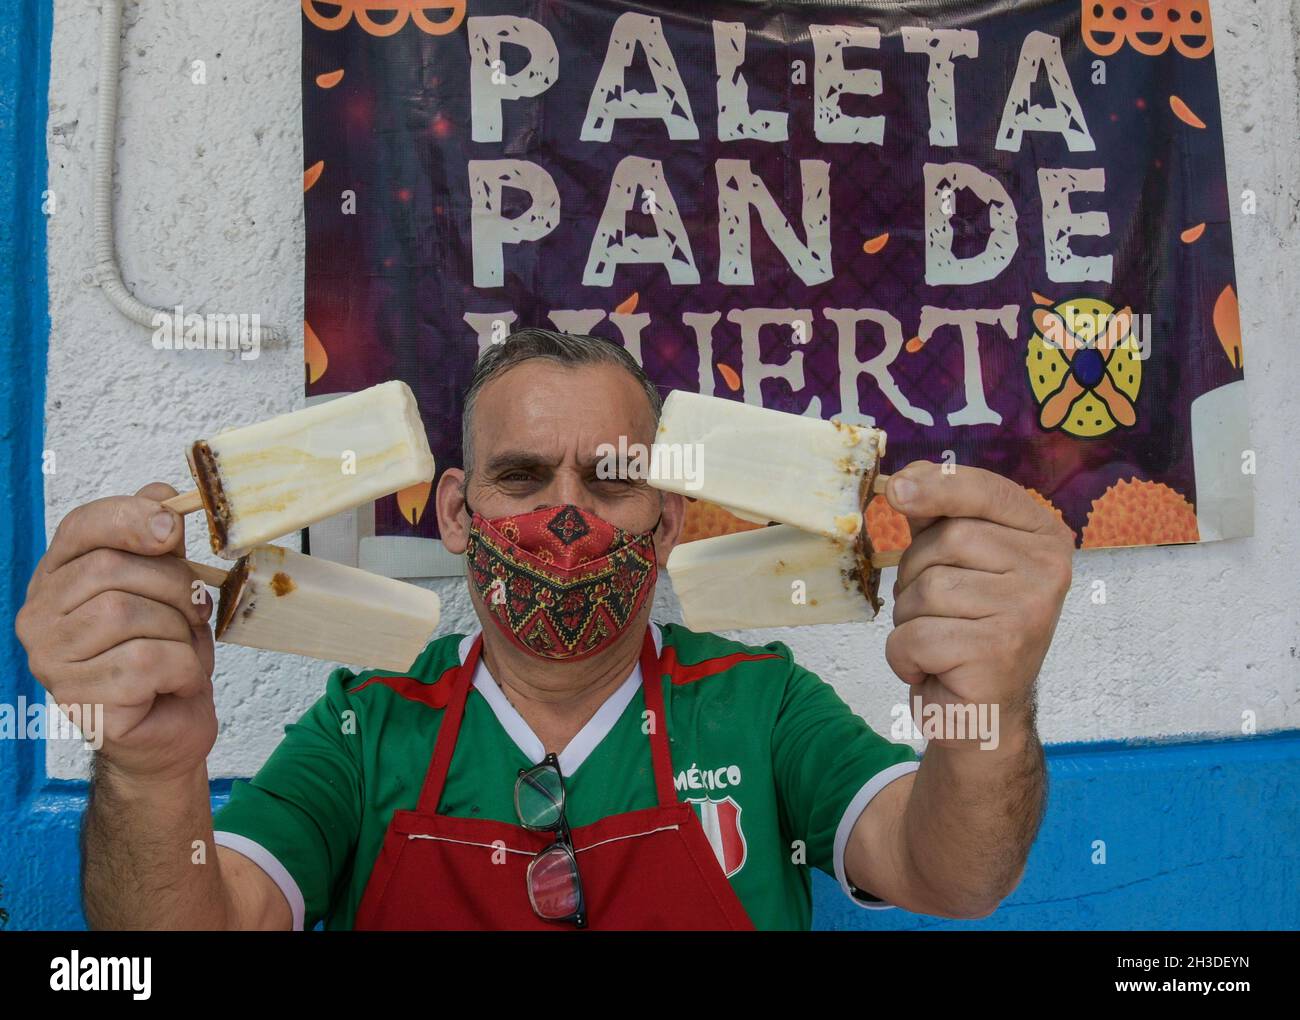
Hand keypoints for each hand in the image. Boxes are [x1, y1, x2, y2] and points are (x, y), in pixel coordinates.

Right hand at [16, 483, 217, 781]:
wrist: (172, 726)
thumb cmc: (167, 652)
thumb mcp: (169, 587)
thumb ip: (158, 542)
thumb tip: (161, 494)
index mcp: (59, 577)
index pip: (82, 526)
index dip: (130, 517)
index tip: (173, 528)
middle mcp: (40, 616)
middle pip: (111, 569)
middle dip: (174, 586)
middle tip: (195, 612)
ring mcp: (51, 661)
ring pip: (126, 614)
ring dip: (178, 631)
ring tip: (181, 651)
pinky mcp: (78, 701)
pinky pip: (146, 661)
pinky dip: (181, 668)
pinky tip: (177, 681)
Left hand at [883, 461, 1073, 748]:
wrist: (984, 714)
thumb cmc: (966, 629)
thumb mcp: (956, 563)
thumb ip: (938, 518)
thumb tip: (906, 479)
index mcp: (1045, 539)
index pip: (988, 492)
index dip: (938, 485)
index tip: (895, 490)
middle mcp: (1048, 571)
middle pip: (947, 540)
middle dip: (916, 573)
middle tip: (935, 609)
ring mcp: (1028, 612)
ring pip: (926, 589)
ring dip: (909, 617)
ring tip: (938, 640)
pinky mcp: (998, 653)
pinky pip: (916, 636)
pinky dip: (905, 655)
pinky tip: (932, 668)